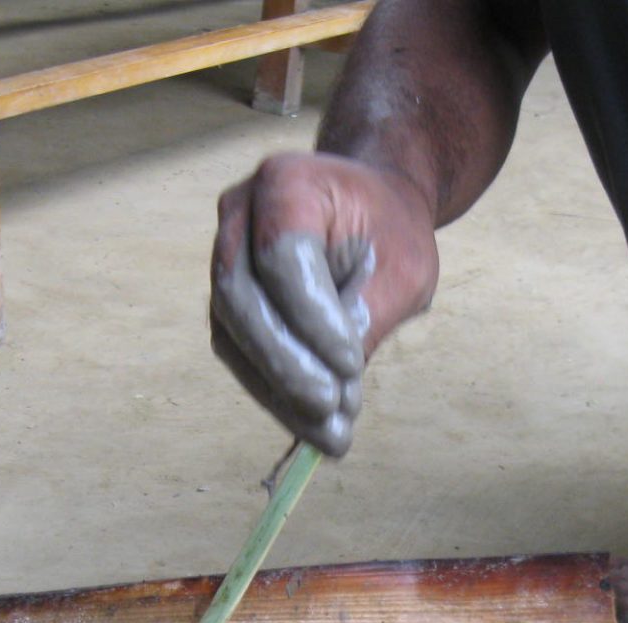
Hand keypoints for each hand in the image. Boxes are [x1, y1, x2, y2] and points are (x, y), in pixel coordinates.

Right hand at [210, 152, 438, 455]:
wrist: (370, 208)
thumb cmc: (392, 231)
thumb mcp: (404, 268)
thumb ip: (369, 318)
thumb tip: (333, 396)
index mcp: (286, 184)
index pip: (283, 258)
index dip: (313, 319)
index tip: (352, 366)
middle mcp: (240, 214)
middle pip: (242, 299)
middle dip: (286, 365)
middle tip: (330, 411)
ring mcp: (223, 255)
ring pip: (232, 333)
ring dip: (278, 390)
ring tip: (329, 433)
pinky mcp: (225, 296)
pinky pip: (237, 349)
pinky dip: (272, 390)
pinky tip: (311, 423)